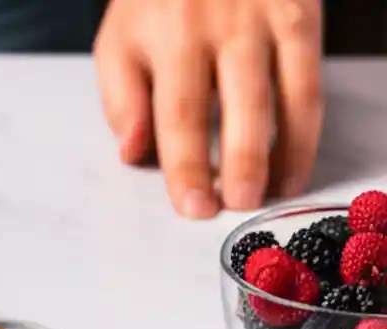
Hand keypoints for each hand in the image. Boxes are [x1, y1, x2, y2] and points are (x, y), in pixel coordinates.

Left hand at [94, 0, 323, 218]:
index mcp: (167, 37)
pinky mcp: (300, 18)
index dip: (186, 166)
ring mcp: (264, 22)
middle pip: (235, 107)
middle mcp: (219, 28)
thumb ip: (120, 98)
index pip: (176, 114)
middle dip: (238, 164)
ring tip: (266, 196)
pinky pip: (309, 85)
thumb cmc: (159, 2)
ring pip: (282, 98)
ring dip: (279, 154)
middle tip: (234, 206)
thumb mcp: (119, 40)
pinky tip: (293, 167)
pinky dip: (305, 133)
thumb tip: (132, 154)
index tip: (192, 205)